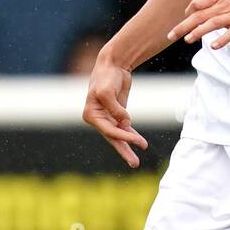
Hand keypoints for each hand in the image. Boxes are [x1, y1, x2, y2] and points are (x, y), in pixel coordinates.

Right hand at [81, 53, 148, 168]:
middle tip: (134, 164)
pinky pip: (125, 128)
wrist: (113, 65)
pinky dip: (132, 135)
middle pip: (113, 139)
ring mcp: (108, 117)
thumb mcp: (107, 92)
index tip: (137, 141)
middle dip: (124, 151)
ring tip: (135, 162)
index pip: (109, 131)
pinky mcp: (118, 114)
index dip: (124, 137)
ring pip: (120, 136)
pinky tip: (139, 143)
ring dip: (129, 146)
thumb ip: (115, 109)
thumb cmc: (106, 77)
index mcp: (91, 115)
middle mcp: (98, 119)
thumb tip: (125, 123)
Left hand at [167, 0, 229, 49]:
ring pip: (212, 24)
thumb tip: (194, 7)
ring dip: (198, 32)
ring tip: (187, 40)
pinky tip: (213, 46)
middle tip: (170, 35)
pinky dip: (222, 40)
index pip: (197, 4)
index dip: (188, 13)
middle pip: (199, 16)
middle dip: (182, 26)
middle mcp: (224, 5)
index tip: (182, 21)